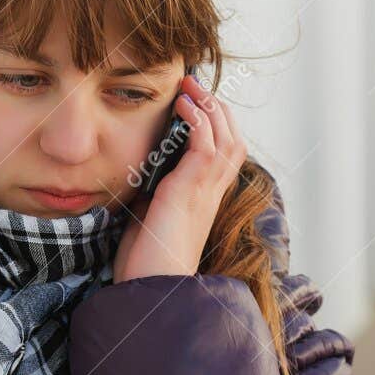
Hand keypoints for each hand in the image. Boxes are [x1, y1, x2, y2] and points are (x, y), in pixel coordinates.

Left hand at [113, 74, 246, 283]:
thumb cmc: (146, 263)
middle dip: (216, 108)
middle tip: (192, 84)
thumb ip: (152, 193)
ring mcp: (206, 191)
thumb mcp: (149, 218)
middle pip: (233, 139)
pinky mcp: (192, 190)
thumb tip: (141, 174)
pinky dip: (198, 119)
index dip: (215, 124)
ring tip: (189, 87)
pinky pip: (207, 145)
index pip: (224, 153)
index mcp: (204, 199)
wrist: (150, 289)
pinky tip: (183, 105)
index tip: (192, 102)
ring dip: (209, 107)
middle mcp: (212, 193)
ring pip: (227, 137)